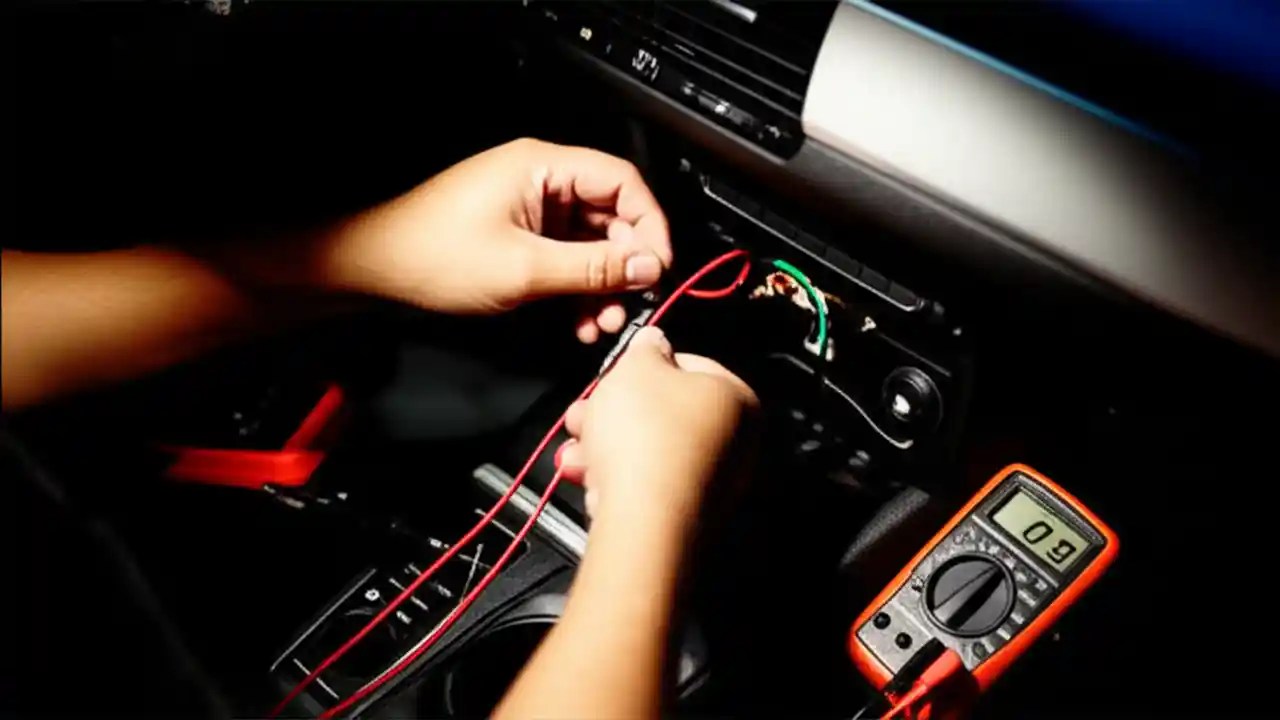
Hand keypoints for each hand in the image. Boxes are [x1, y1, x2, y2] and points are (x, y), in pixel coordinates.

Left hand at [315, 138, 671, 341]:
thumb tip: (647, 266)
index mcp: (543, 167)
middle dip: (625, 264)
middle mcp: (542, 182)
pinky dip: (579, 290)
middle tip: (632, 304)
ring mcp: (532, 210)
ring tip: (604, 324)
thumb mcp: (525, 268)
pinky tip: (582, 322)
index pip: (623, 183)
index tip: (658, 267)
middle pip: (611, 216)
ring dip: (604, 285)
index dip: (649, 224)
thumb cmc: (434, 255)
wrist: (376, 269)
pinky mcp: (522, 238)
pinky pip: (568, 260)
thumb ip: (592, 267)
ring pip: (592, 244)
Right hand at [558, 327, 758, 525]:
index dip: (642, 367)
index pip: (688, 365)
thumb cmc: (646, 437)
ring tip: (576, 451)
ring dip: (605, 446)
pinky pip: (647, 485)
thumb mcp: (636, 367)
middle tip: (584, 413)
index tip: (614, 375)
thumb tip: (653, 342)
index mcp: (736, 397)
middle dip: (613, 413)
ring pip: (649, 451)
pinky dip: (616, 479)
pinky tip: (589, 477)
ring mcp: (712, 483)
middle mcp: (734, 442)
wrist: (642, 520)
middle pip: (663, 413)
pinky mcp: (685, 516)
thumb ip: (645, 347)